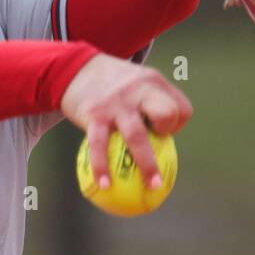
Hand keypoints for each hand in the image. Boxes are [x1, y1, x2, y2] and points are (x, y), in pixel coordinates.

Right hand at [60, 53, 192, 189]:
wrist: (73, 68)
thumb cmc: (110, 83)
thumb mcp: (134, 81)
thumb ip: (149, 103)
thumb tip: (161, 143)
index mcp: (154, 82)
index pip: (180, 106)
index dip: (177, 122)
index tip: (163, 131)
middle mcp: (138, 90)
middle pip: (168, 113)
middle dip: (169, 130)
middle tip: (160, 147)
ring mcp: (116, 102)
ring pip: (138, 137)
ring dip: (147, 165)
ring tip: (151, 186)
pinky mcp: (94, 114)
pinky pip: (100, 146)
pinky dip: (102, 168)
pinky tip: (104, 185)